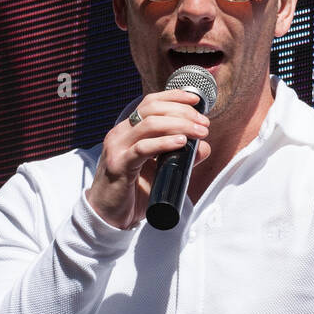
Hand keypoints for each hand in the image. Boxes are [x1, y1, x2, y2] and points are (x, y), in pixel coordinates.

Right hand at [85, 89, 211, 228]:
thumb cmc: (133, 192)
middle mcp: (120, 134)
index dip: (174, 96)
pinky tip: (181, 142)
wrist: (108, 216)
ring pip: (149, 125)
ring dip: (180, 125)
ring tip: (199, 132)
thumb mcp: (162, 170)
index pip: (150, 103)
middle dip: (182, 112)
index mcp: (128, 131)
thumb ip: (182, 157)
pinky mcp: (119, 165)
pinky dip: (164, 143)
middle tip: (204, 123)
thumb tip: (204, 146)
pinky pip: (143, 148)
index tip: (196, 100)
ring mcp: (117, 148)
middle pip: (152, 109)